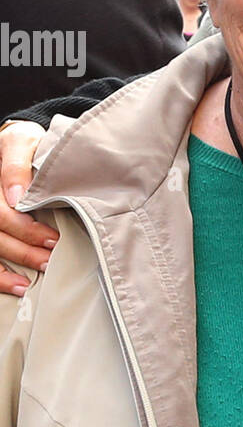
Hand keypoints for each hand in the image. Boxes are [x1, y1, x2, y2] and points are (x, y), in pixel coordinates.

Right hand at [0, 121, 56, 294]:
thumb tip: (17, 196)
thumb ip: (18, 165)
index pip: (2, 212)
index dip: (25, 228)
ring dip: (14, 263)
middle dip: (25, 248)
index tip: (53, 238)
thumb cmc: (23, 145)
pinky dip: (1, 275)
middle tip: (52, 257)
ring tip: (38, 274)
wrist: (18, 146)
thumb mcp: (22, 142)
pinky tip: (17, 284)